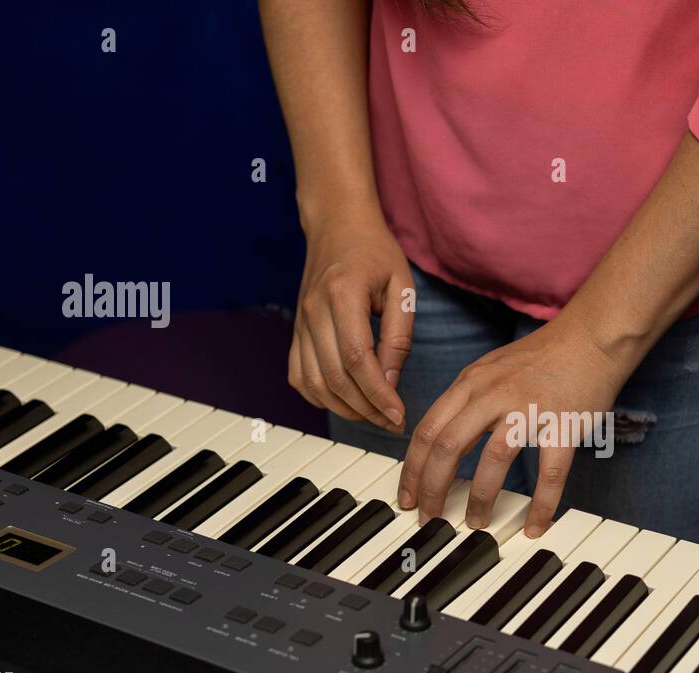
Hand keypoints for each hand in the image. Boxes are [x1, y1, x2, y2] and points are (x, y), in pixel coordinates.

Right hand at [289, 209, 413, 431]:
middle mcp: (314, 310)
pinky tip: (345, 402)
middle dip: (366, 409)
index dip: (378, 394)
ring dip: (345, 409)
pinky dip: (320, 398)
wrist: (337, 225)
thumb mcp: (402, 287)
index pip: (357, 358)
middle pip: (334, 377)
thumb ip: (398, 336)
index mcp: (342, 294)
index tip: (399, 415)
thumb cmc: (375, 253)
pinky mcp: (295, 331)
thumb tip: (391, 383)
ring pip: (314, 383)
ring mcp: (300, 322)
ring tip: (374, 416)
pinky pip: (299, 376)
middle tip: (393, 422)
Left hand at [398, 312, 627, 536]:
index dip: (412, 469)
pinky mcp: (564, 425)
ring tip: (475, 524)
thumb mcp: (489, 369)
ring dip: (480, 499)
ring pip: (494, 459)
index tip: (407, 496)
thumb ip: (464, 400)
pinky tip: (534, 525)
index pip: (428, 430)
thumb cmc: (542, 356)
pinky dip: (542, 504)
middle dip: (432, 489)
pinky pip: (550, 472)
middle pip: (449, 446)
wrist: (591, 337)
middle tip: (430, 517)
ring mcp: (530, 409)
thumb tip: (438, 437)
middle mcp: (494, 394)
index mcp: (471, 383)